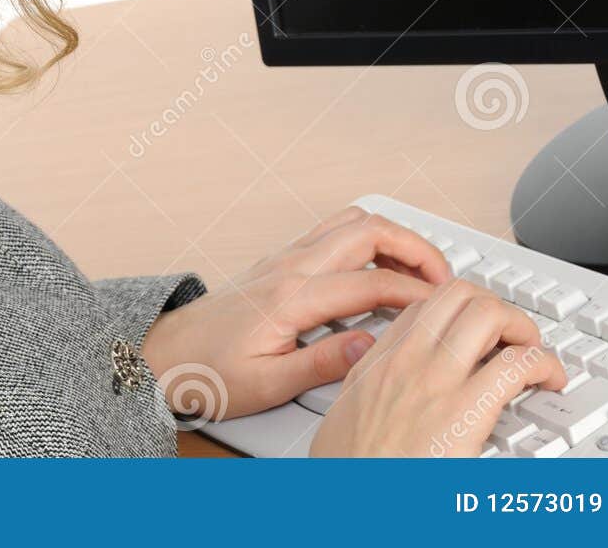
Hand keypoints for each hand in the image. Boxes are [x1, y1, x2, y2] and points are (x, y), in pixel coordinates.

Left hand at [139, 206, 451, 423]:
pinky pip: (334, 231)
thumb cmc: (208, 372)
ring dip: (393, 237)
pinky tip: (380, 268)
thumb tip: (370, 346)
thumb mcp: (266, 385)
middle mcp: (289, 266)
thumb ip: (321, 364)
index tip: (442, 312)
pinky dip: (369, 239)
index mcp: (291, 297)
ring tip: (419, 272)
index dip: (416, 295)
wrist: (164, 355)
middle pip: (368, 230)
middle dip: (416, 248)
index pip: (371, 282)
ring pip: (351, 222)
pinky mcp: (280, 261)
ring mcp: (284, 258)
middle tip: (443, 280)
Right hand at [308, 276, 567, 455]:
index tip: (476, 331)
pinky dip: (544, 364)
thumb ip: (364, 390)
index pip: (424, 306)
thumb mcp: (345, 414)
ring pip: (488, 313)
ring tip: (532, 350)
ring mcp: (437, 380)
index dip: (459, 311)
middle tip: (509, 335)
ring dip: (521, 326)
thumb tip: (374, 390)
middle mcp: (408, 360)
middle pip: (458, 294)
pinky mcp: (468, 411)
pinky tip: (548, 379)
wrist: (353, 501)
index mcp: (379, 362)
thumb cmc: (350, 470)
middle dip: (494, 306)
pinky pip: (518, 364)